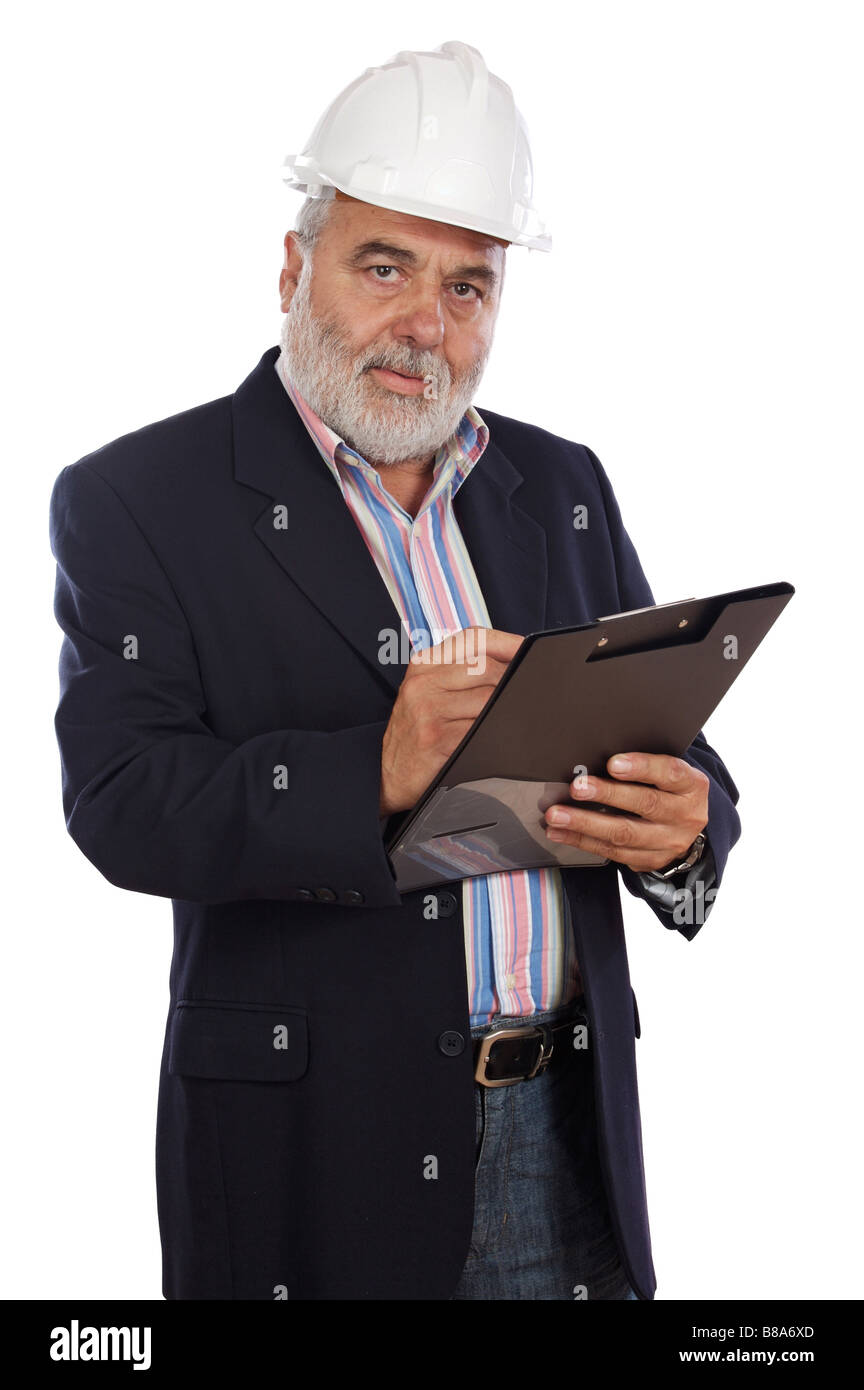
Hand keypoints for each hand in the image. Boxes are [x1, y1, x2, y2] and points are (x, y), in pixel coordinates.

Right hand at [379, 627, 523, 816]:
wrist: (388, 775)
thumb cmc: (417, 732)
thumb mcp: (429, 692)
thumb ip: (462, 672)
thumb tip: (512, 662)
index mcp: (424, 664)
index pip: (473, 638)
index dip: (507, 642)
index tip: (527, 651)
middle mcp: (423, 682)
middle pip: (486, 667)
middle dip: (511, 681)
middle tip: (523, 695)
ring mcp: (428, 709)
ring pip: (489, 698)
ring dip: (506, 710)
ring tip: (509, 719)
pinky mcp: (437, 738)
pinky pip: (482, 729)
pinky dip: (496, 733)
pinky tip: (496, 737)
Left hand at [544, 752, 708, 872]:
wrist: (686, 825)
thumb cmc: (668, 788)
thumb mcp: (667, 772)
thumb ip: (642, 765)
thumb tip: (595, 755)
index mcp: (692, 786)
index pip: (670, 773)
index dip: (641, 767)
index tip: (612, 763)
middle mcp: (684, 815)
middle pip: (645, 804)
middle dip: (606, 795)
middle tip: (577, 787)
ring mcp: (669, 842)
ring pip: (624, 833)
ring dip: (585, 823)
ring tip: (557, 815)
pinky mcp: (650, 860)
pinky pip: (612, 852)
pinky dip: (582, 841)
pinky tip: (561, 832)